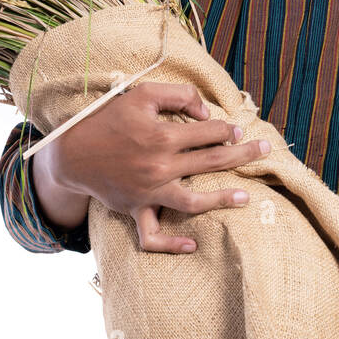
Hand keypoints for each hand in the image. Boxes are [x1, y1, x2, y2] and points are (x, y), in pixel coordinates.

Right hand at [36, 81, 270, 253]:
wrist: (72, 152)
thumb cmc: (108, 119)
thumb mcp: (141, 94)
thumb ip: (177, 96)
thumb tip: (206, 113)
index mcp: (162, 136)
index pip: (209, 133)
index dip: (227, 128)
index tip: (237, 128)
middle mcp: (159, 167)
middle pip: (212, 162)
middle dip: (243, 154)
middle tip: (265, 149)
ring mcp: (148, 192)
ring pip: (192, 202)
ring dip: (221, 200)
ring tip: (245, 197)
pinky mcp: (135, 209)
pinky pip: (152, 236)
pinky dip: (172, 244)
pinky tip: (192, 244)